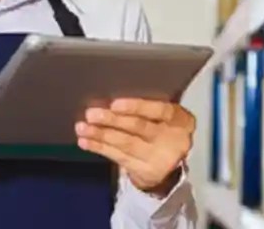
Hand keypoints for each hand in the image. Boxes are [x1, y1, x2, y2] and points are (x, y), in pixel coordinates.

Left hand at [75, 98, 194, 195]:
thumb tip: (111, 92)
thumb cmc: (162, 124)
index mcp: (181, 119)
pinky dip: (100, 147)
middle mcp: (173, 139)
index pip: (160, 111)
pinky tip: (86, 141)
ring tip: (82, 127)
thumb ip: (145, 105)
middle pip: (140, 128)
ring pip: (126, 144)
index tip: (115, 104)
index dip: (137, 107)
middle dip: (114, 120)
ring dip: (101, 135)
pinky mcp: (143, 171)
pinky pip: (118, 157)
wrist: (170, 160)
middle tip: (92, 114)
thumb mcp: (163, 113)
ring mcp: (158, 157)